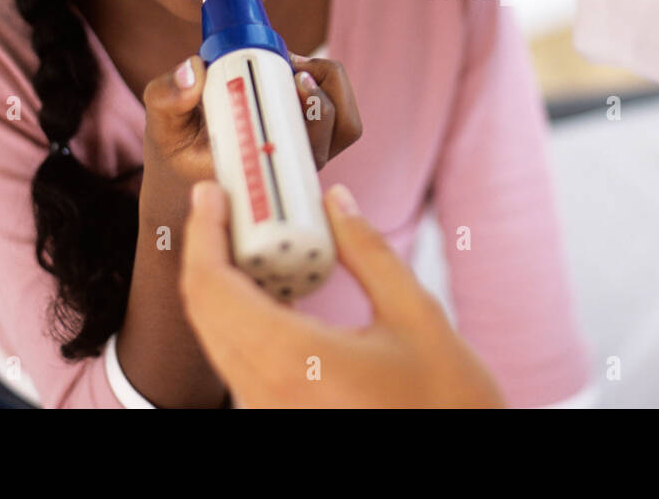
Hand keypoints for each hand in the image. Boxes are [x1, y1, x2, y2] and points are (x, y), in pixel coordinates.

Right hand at [140, 50, 362, 228]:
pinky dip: (325, 79)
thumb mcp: (162, 126)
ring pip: (347, 117)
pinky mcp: (317, 136)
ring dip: (326, 80)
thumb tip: (194, 72)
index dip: (315, 109)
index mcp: (267, 171)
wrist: (187, 171)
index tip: (297, 78)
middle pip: (342, 125)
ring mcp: (309, 153)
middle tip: (287, 63)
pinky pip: (341, 106)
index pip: (313, 146)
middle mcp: (295, 166)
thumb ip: (167, 97)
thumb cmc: (179, 152)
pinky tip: (292, 68)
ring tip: (290, 65)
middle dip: (319, 85)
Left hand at [179, 180, 506, 407]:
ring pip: (217, 338)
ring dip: (224, 285)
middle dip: (207, 251)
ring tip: (252, 241)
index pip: (213, 288)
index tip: (211, 194)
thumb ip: (368, 252)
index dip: (202, 232)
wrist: (456, 464)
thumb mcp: (416, 315)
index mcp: (293, 361)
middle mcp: (266, 395)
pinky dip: (242, 318)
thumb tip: (336, 201)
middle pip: (204, 312)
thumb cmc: (447, 404)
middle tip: (226, 205)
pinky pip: (239, 363)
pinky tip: (273, 291)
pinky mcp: (278, 420)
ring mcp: (268, 414)